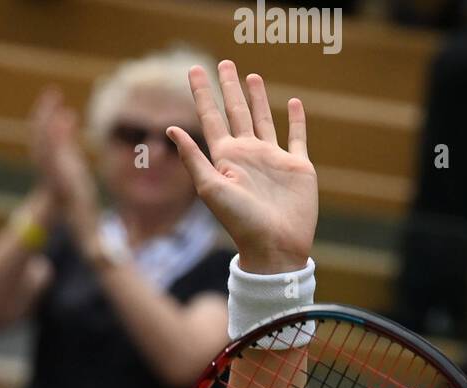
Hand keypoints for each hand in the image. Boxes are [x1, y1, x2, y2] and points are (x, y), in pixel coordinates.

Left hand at [28, 88, 98, 247]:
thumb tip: (102, 261)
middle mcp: (51, 175)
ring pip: (44, 139)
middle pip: (44, 147)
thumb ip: (97, 253)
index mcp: (60, 189)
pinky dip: (57, 126)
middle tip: (50, 101)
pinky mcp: (53, 160)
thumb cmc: (78, 231)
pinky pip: (53, 140)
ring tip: (52, 96)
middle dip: (45, 124)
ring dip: (47, 118)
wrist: (47, 225)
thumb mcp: (90, 244)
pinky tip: (66, 113)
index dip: (56, 148)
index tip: (58, 132)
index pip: (54, 167)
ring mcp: (50, 166)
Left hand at [168, 61, 316, 273]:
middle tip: (225, 62)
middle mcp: (247, 155)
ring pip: (263, 119)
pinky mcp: (296, 166)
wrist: (273, 247)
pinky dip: (295, 120)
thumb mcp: (210, 188)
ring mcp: (272, 159)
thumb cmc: (240, 222)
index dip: (202, 93)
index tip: (195, 69)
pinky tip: (292, 104)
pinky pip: (296, 137)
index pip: (211, 118)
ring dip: (257, 98)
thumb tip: (170, 129)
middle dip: (229, 87)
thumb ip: (192, 158)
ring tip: (252, 76)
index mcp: (225, 159)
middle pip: (236, 112)